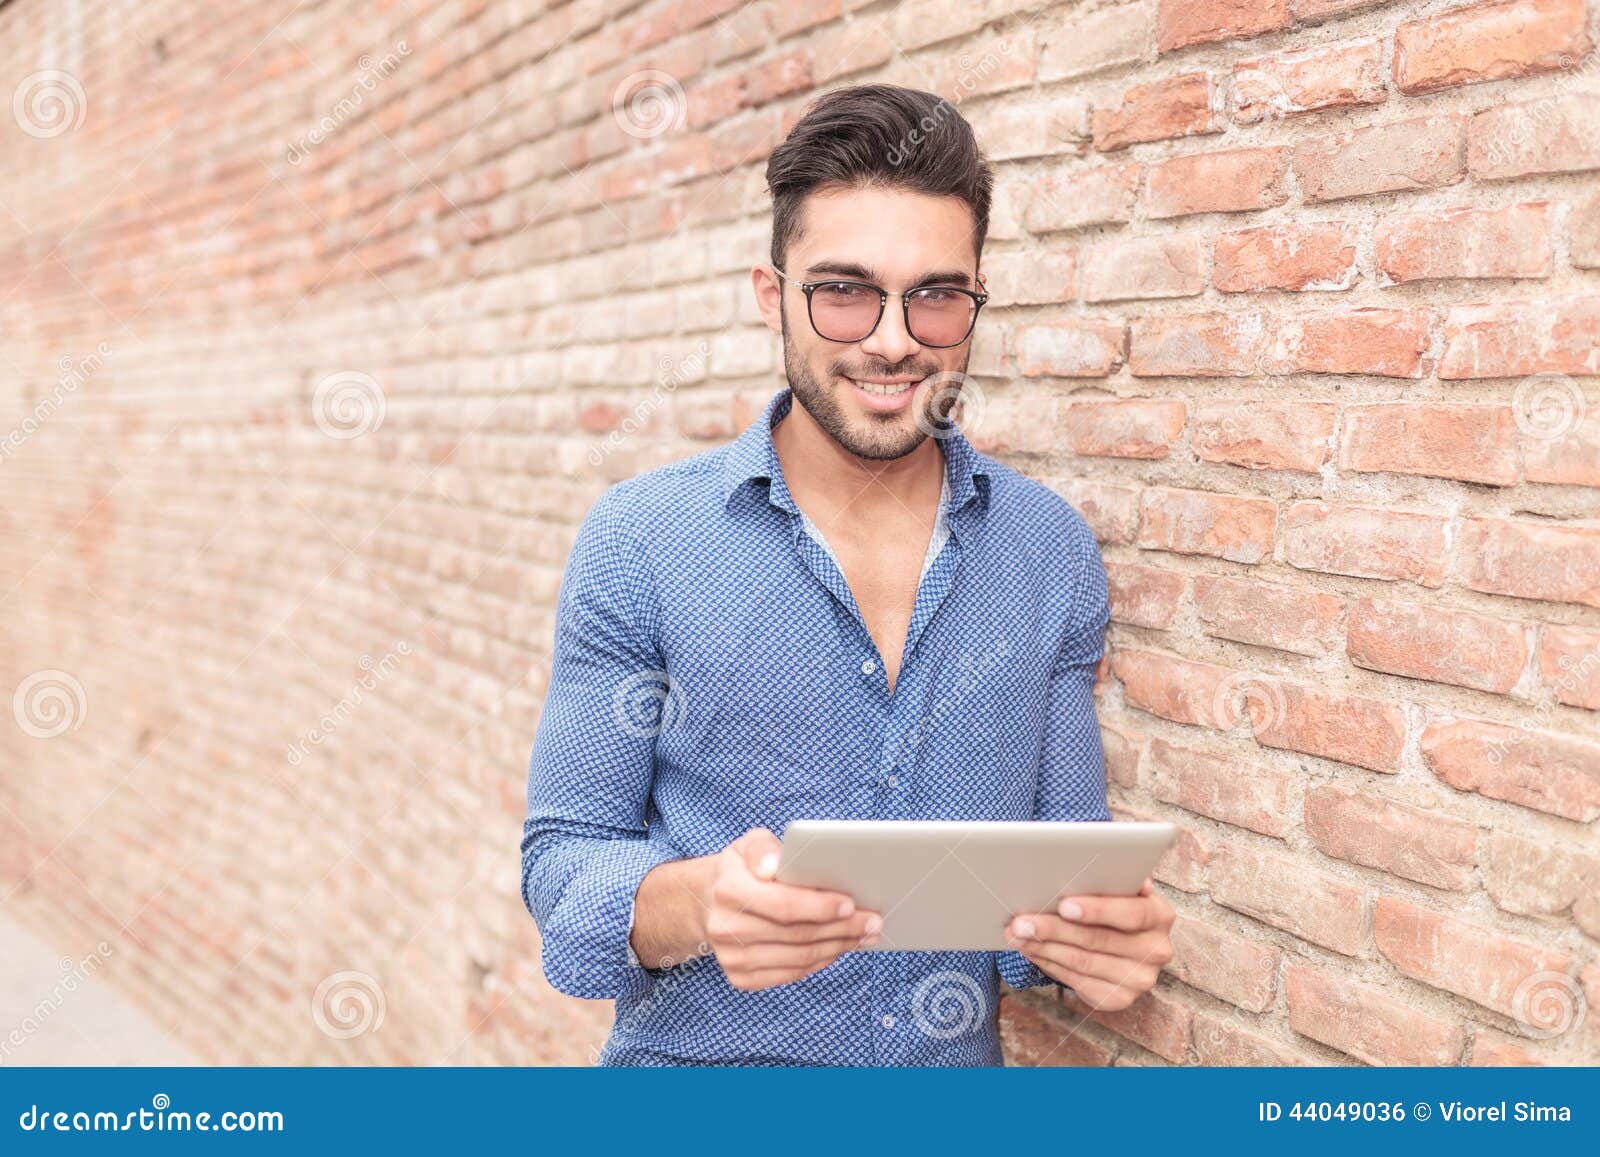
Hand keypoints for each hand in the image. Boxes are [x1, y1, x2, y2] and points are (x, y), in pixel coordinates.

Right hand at [698, 828, 881, 991]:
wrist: (709, 903)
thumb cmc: (742, 869)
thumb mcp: (749, 844)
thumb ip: (764, 848)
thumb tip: (775, 864)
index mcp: (728, 890)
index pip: (783, 904)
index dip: (821, 907)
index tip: (852, 903)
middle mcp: (726, 928)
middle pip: (797, 934)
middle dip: (842, 929)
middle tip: (873, 921)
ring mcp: (732, 958)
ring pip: (799, 958)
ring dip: (838, 948)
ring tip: (864, 935)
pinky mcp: (740, 978)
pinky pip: (791, 974)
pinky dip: (821, 962)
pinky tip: (839, 948)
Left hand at [1004, 877, 1174, 1011]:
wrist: (1127, 945)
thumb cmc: (1114, 906)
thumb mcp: (1119, 890)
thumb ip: (1107, 881)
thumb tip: (1076, 867)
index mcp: (1160, 915)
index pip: (1131, 912)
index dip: (1097, 909)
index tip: (1064, 904)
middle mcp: (1156, 950)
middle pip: (1098, 939)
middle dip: (1054, 929)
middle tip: (1021, 922)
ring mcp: (1140, 979)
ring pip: (1082, 962)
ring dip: (1043, 948)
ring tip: (1016, 936)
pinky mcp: (1119, 998)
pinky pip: (1077, 981)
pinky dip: (1048, 964)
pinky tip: (1030, 951)